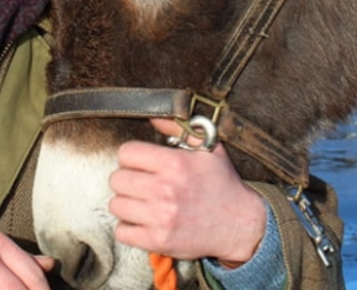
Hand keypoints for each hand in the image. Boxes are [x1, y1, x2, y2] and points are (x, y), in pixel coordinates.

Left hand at [108, 118, 266, 266]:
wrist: (240, 224)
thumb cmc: (222, 186)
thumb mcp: (209, 149)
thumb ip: (180, 129)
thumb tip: (154, 116)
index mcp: (175, 164)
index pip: (126, 153)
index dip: (131, 157)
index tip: (140, 164)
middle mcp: (166, 190)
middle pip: (117, 179)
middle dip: (127, 179)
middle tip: (141, 183)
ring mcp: (161, 217)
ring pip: (116, 205)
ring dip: (127, 203)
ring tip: (142, 203)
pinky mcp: (159, 240)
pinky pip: (122, 232)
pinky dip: (129, 228)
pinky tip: (143, 221)